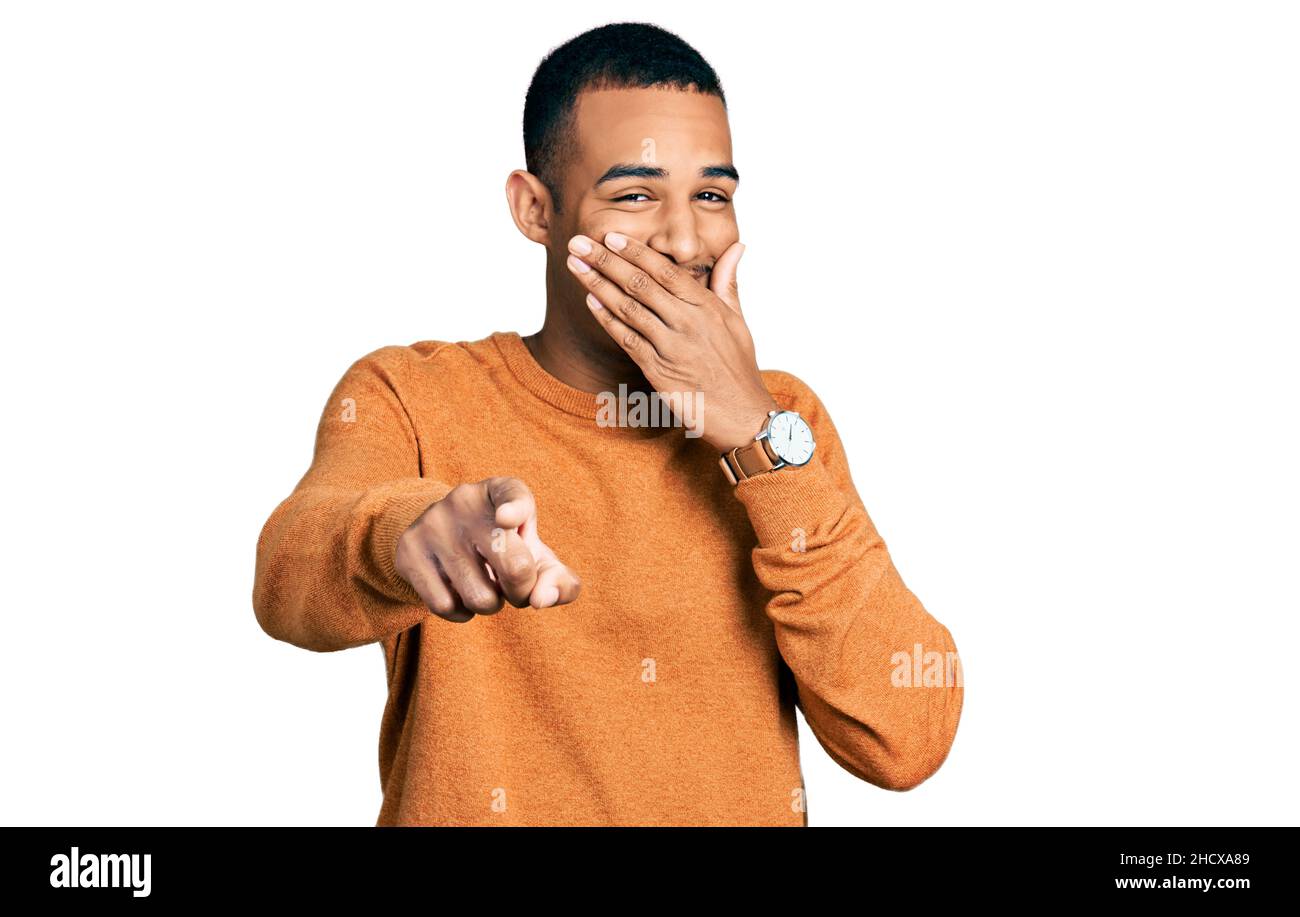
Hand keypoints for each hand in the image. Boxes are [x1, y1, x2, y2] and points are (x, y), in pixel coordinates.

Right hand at [394, 476, 581, 622]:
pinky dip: (461, 614)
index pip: (513, 495)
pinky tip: (460, 594)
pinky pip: (445, 606)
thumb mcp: (537, 556)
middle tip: (514, 588)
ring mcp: (434, 524)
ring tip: (485, 585)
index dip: (515, 509)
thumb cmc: (505, 548)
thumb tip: (542, 600)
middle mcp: (466, 500)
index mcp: (503, 490)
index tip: (508, 518)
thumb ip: (559, 581)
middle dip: (522, 593)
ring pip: (480, 597)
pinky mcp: (409, 551)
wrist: (443, 535)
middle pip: (514, 567)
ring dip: (491, 605)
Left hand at [565, 232, 778, 451]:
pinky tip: (590, 301)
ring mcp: (671, 348)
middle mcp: (687, 323)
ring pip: (628, 309)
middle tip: (578, 243)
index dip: (634, 252)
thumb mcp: (738, 319)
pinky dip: (607, 319)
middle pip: (639, 284)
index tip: (610, 235)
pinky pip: (627, 340)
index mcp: (706, 306)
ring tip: (575, 266)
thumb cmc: (738, 366)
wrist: (743, 414)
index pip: (664, 271)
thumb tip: (737, 247)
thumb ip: (728, 281)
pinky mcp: (658, 372)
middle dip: (605, 261)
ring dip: (597, 285)